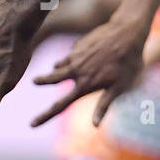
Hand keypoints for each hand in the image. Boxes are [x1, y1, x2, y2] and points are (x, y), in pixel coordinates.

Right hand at [30, 17, 147, 126]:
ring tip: (49, 74)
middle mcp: (75, 71)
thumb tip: (95, 126)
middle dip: (42, 82)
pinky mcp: (77, 46)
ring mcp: (74, 57)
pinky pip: (69, 57)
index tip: (32, 124)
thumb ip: (104, 105)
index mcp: (84, 85)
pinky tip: (80, 60)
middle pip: (51, 80)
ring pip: (58, 67)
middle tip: (34, 82)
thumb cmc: (128, 64)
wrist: (126, 33)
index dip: (45, 116)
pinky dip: (70, 61)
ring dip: (53, 71)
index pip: (60, 106)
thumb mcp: (119, 87)